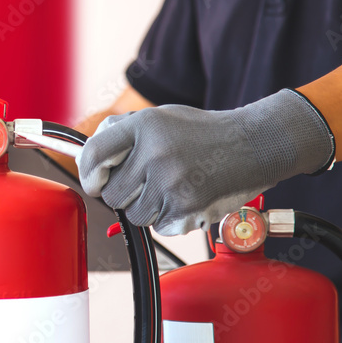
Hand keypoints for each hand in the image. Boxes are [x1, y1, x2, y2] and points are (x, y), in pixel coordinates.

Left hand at [77, 89, 333, 234]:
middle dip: (123, 194)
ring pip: (134, 215)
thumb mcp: (161, 117)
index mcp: (144, 125)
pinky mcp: (187, 205)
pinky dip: (168, 219)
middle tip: (145, 183)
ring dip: (147, 208)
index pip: (94, 154)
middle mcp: (155, 152)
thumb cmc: (203, 133)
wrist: (254, 144)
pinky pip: (158, 226)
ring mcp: (171, 180)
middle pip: (112, 194)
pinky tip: (185, 197)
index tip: (94, 181)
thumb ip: (124, 132)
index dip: (87, 173)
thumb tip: (87, 156)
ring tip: (170, 187)